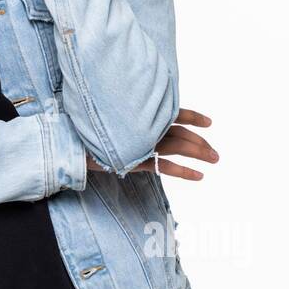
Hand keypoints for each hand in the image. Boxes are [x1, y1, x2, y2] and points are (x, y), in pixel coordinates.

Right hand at [86, 108, 218, 179]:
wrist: (73, 140)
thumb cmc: (91, 128)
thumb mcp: (114, 117)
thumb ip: (131, 117)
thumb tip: (143, 119)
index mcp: (143, 113)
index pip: (175, 112)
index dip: (194, 117)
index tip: (209, 122)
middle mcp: (147, 125)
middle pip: (182, 132)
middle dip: (201, 142)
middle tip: (215, 153)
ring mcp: (144, 143)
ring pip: (180, 146)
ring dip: (200, 152)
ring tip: (214, 160)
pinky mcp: (139, 160)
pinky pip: (167, 166)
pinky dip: (185, 171)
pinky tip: (199, 176)